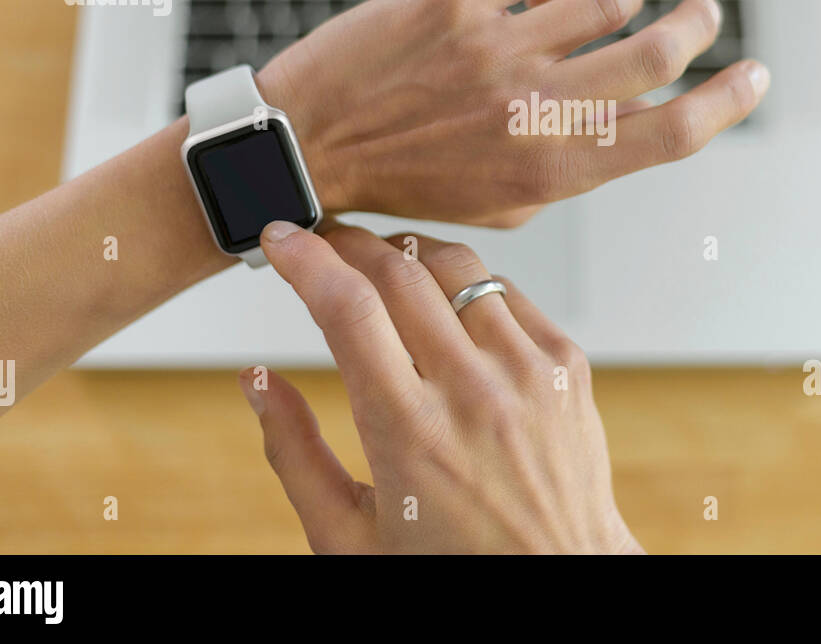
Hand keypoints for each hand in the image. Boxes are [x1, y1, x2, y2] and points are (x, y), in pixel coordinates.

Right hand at [239, 220, 643, 554]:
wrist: (562, 583)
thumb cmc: (451, 570)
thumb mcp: (349, 537)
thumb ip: (294, 455)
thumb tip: (255, 380)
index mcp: (411, 433)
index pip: (348, 311)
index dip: (306, 260)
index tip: (281, 237)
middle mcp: (474, 392)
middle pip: (399, 271)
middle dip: (349, 244)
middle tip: (325, 246)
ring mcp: (528, 372)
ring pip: (456, 267)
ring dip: (408, 253)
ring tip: (381, 265)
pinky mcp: (565, 365)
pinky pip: (507, 291)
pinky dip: (466, 283)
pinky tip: (445, 301)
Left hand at [256, 0, 767, 225]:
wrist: (308, 144)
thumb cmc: (412, 179)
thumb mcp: (504, 199)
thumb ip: (579, 160)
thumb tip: (644, 106)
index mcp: (553, 170)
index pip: (673, 132)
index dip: (729, 100)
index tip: (756, 73)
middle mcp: (534, 109)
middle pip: (657, 50)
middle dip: (698, 23)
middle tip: (704, 9)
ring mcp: (498, 48)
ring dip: (615, 1)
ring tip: (587, 12)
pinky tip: (519, 0)